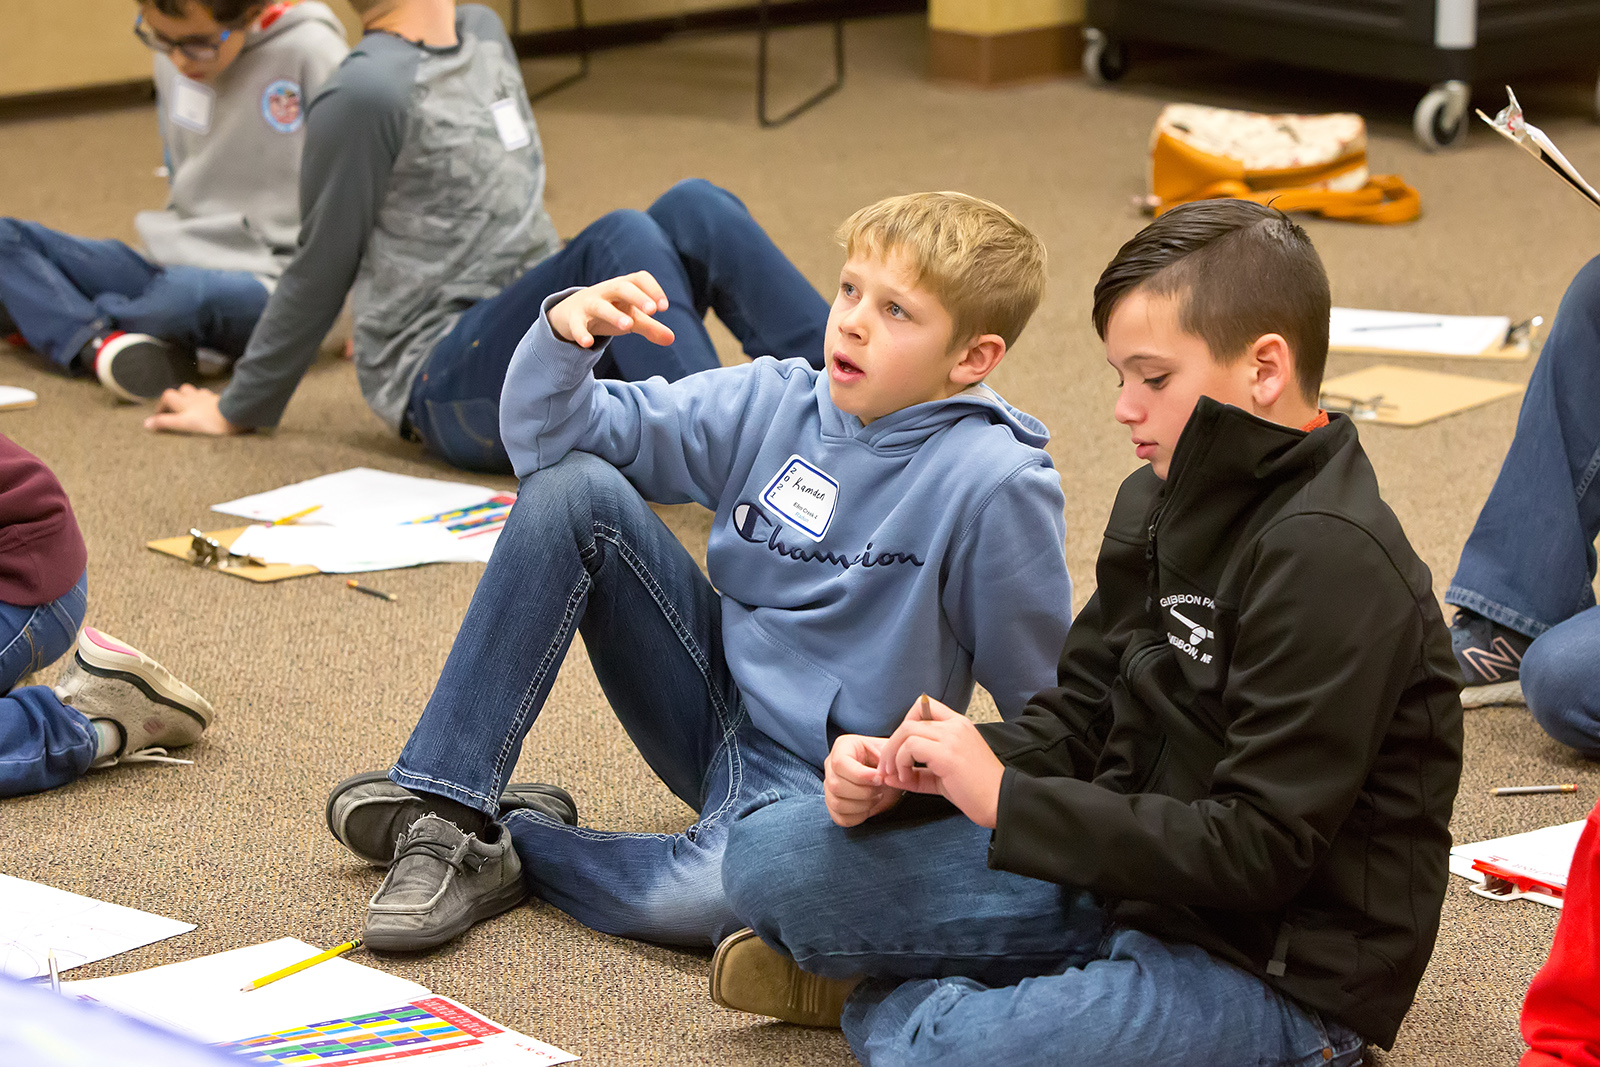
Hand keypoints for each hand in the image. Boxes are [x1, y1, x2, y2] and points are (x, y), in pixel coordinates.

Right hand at [143, 384, 245, 435]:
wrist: (236, 414)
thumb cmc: (210, 420)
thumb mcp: (185, 423)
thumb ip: (166, 423)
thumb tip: (146, 423)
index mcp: (185, 402)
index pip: (168, 396)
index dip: (162, 405)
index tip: (160, 416)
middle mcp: (196, 397)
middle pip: (183, 390)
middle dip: (177, 397)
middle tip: (176, 410)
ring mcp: (210, 398)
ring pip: (198, 392)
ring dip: (192, 397)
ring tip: (191, 407)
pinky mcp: (223, 402)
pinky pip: (212, 398)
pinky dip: (207, 401)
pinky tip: (210, 408)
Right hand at [548, 271, 675, 348]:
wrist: (571, 311)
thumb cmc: (610, 311)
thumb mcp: (631, 317)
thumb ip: (650, 327)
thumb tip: (671, 338)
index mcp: (624, 286)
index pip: (639, 279)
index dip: (653, 289)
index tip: (664, 307)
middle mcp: (606, 291)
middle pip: (622, 288)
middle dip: (638, 297)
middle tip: (652, 311)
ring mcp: (589, 304)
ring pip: (601, 306)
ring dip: (614, 315)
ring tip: (628, 326)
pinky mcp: (574, 319)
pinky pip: (577, 325)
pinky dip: (581, 333)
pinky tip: (587, 344)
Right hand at [823, 733, 902, 827]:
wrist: (887, 774)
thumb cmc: (887, 760)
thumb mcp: (889, 751)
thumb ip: (887, 758)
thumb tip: (882, 775)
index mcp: (843, 747)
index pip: (840, 763)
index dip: (860, 775)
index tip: (879, 778)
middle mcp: (830, 766)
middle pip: (836, 786)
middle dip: (865, 792)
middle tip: (881, 787)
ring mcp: (829, 787)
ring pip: (837, 803)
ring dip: (863, 805)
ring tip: (877, 796)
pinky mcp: (833, 806)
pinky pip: (841, 818)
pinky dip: (859, 817)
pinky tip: (869, 806)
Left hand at [879, 698, 1005, 828]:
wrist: (1001, 802)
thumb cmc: (976, 791)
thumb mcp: (942, 777)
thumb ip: (917, 773)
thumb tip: (888, 775)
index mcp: (958, 725)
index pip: (924, 705)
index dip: (906, 723)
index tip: (900, 748)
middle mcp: (955, 726)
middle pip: (910, 720)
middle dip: (891, 744)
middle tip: (887, 768)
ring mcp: (952, 737)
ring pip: (906, 731)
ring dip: (893, 755)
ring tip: (897, 775)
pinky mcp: (947, 754)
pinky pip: (911, 747)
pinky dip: (901, 762)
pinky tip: (907, 779)